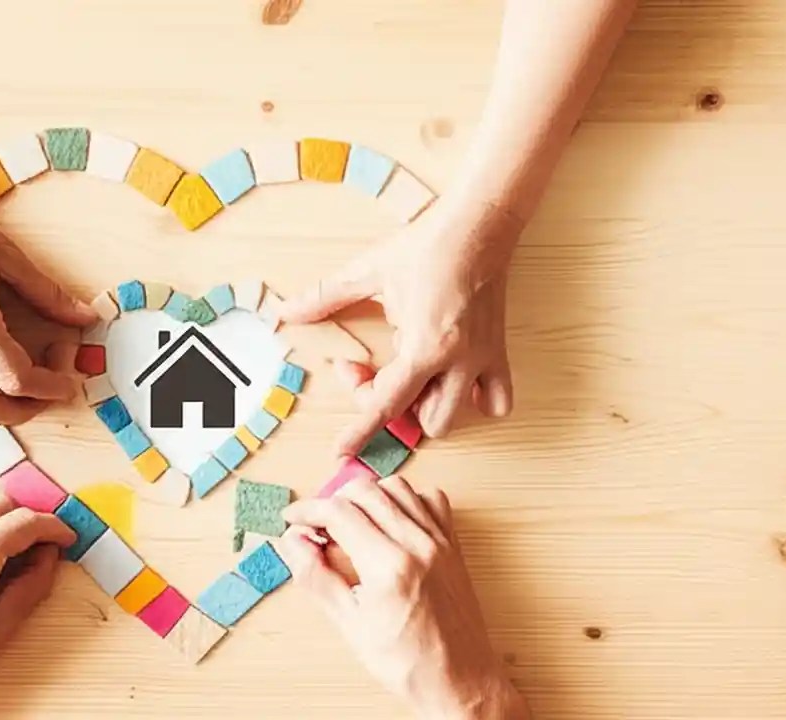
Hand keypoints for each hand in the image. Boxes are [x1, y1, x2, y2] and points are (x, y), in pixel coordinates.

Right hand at [279, 476, 529, 719]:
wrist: (458, 680)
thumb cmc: (408, 662)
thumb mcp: (349, 625)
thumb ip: (316, 576)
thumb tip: (292, 542)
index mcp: (388, 567)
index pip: (338, 512)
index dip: (307, 510)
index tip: (293, 519)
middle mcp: (417, 545)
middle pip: (365, 491)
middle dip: (332, 501)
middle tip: (318, 525)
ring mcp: (440, 542)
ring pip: (397, 487)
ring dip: (367, 495)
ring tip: (352, 521)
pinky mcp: (453, 545)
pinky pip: (430, 500)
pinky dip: (406, 499)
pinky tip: (391, 521)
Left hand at [281, 199, 520, 451]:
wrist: (478, 225)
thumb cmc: (426, 247)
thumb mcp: (367, 271)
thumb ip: (324, 297)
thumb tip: (286, 310)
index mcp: (424, 346)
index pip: (385, 405)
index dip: (359, 430)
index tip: (341, 450)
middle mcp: (457, 362)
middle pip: (417, 420)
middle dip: (388, 405)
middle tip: (370, 369)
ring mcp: (483, 361)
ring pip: (451, 416)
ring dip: (424, 407)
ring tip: (408, 372)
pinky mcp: (499, 353)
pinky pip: (496, 402)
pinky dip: (474, 403)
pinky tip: (451, 382)